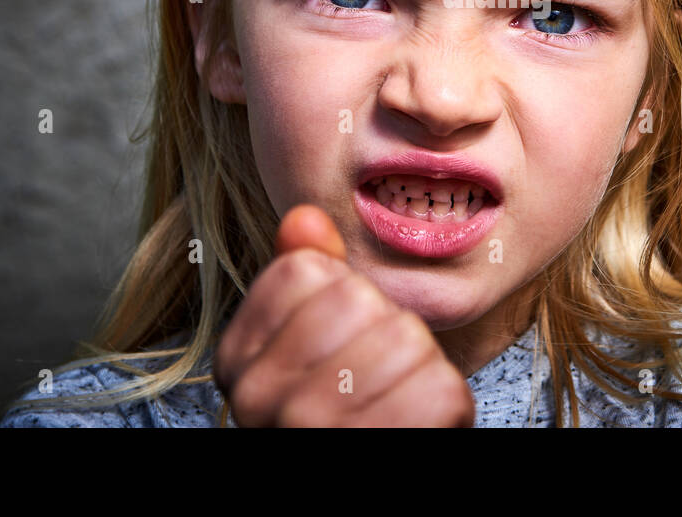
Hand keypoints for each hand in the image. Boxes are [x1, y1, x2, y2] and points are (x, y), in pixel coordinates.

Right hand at [212, 204, 475, 426]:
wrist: (364, 464)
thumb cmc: (344, 403)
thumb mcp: (314, 339)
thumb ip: (305, 276)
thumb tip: (304, 217)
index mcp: (236, 361)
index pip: (302, 271)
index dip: (342, 292)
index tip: (340, 340)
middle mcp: (258, 400)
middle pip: (357, 297)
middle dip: (385, 326)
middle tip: (376, 375)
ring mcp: (311, 429)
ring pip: (404, 337)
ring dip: (420, 365)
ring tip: (396, 400)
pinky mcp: (376, 449)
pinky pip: (440, 387)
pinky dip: (445, 401)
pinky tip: (416, 422)